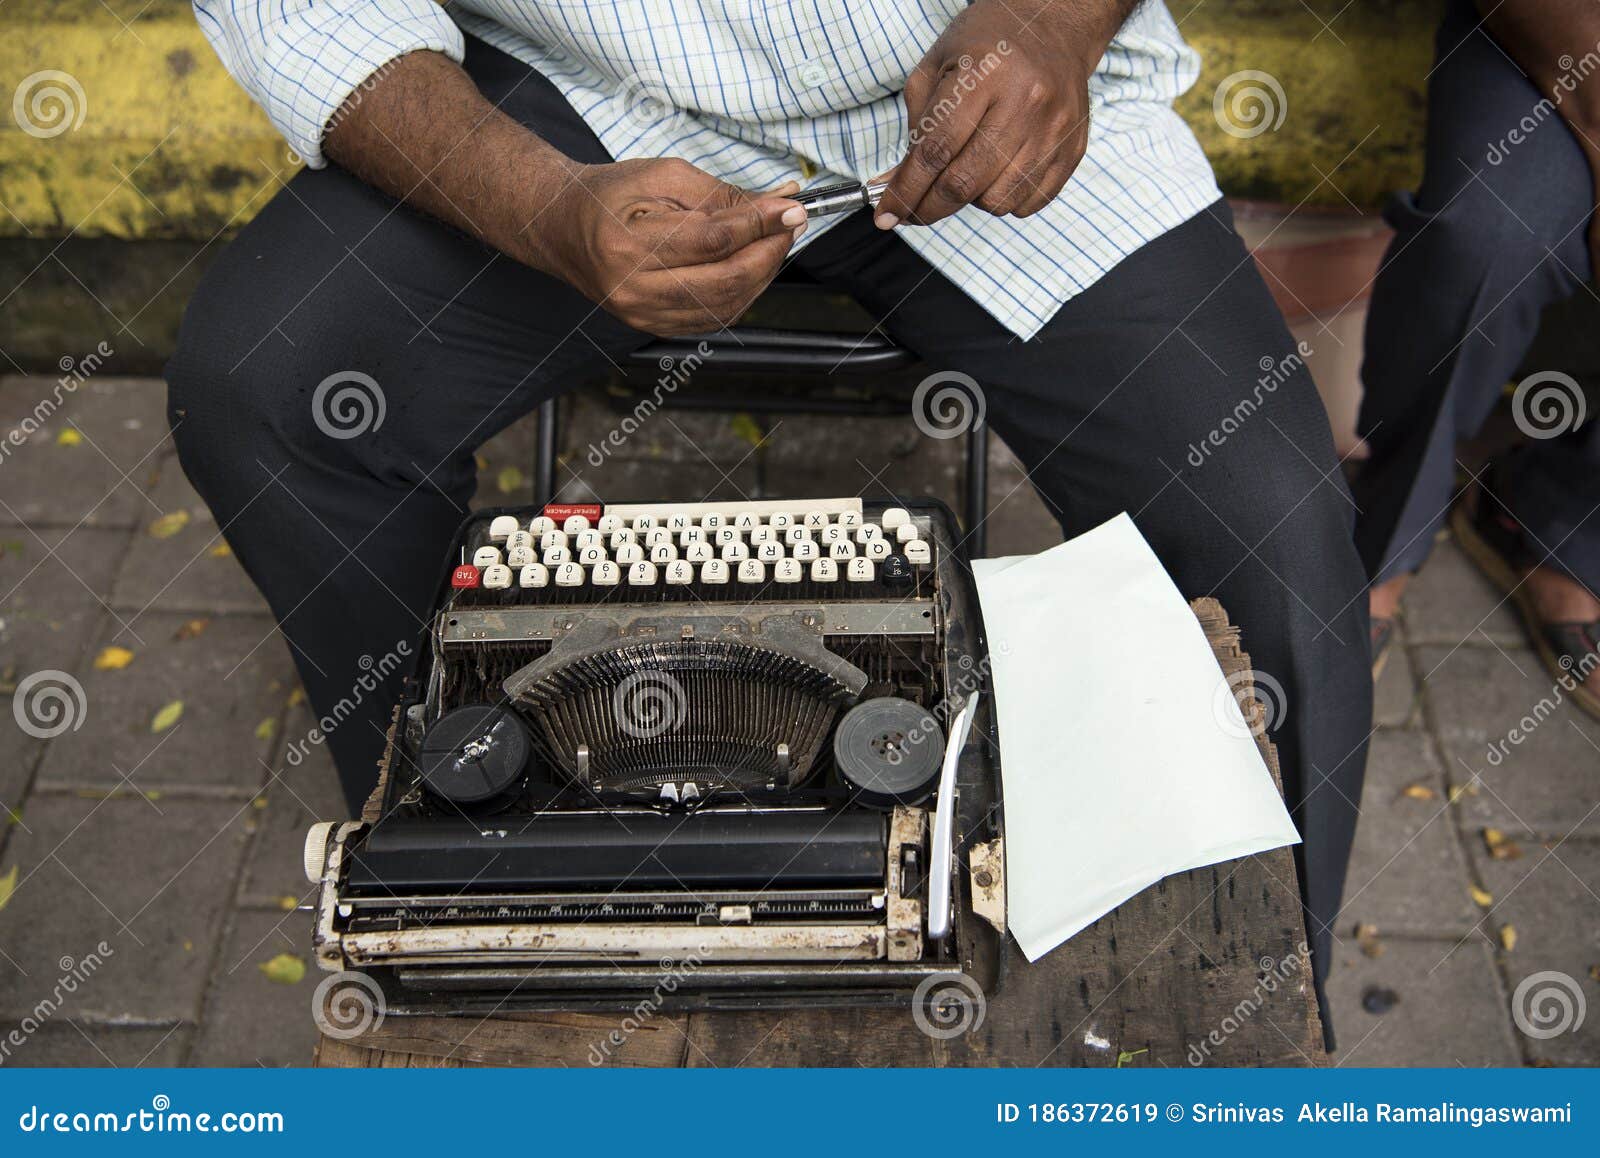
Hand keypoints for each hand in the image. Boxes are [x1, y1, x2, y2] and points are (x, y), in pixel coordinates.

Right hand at [541, 158, 804, 335]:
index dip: (759, 225)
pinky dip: (742, 292)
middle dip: (768, 252)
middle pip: (725, 281)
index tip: (792, 208)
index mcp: (627, 245)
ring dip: (761, 274)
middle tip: (790, 225)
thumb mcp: (663, 176)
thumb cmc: (610, 196)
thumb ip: (721, 194)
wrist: (563, 229)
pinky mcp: (654, 327)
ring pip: (726, 305)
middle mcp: (633, 289)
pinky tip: (751, 266)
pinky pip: (714, 318)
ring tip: (773, 241)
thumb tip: (777, 206)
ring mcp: (643, 315)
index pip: (712, 240)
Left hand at [876, 0, 1128, 226]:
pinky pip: (1028, 204)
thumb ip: (915, 127)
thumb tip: (895, 185)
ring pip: (996, 201)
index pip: (936, 151)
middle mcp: (1025, 101)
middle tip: (913, 211)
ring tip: (967, 171)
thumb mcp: (937, 66)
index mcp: (985, 73)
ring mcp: (1054, 129)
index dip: (906, 191)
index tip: (886, 216)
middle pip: (964, 183)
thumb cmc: (986, 43)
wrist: (1053, 26)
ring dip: (970, 200)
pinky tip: (997, 173)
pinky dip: (1004, 200)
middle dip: (929, 208)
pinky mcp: (1072, 149)